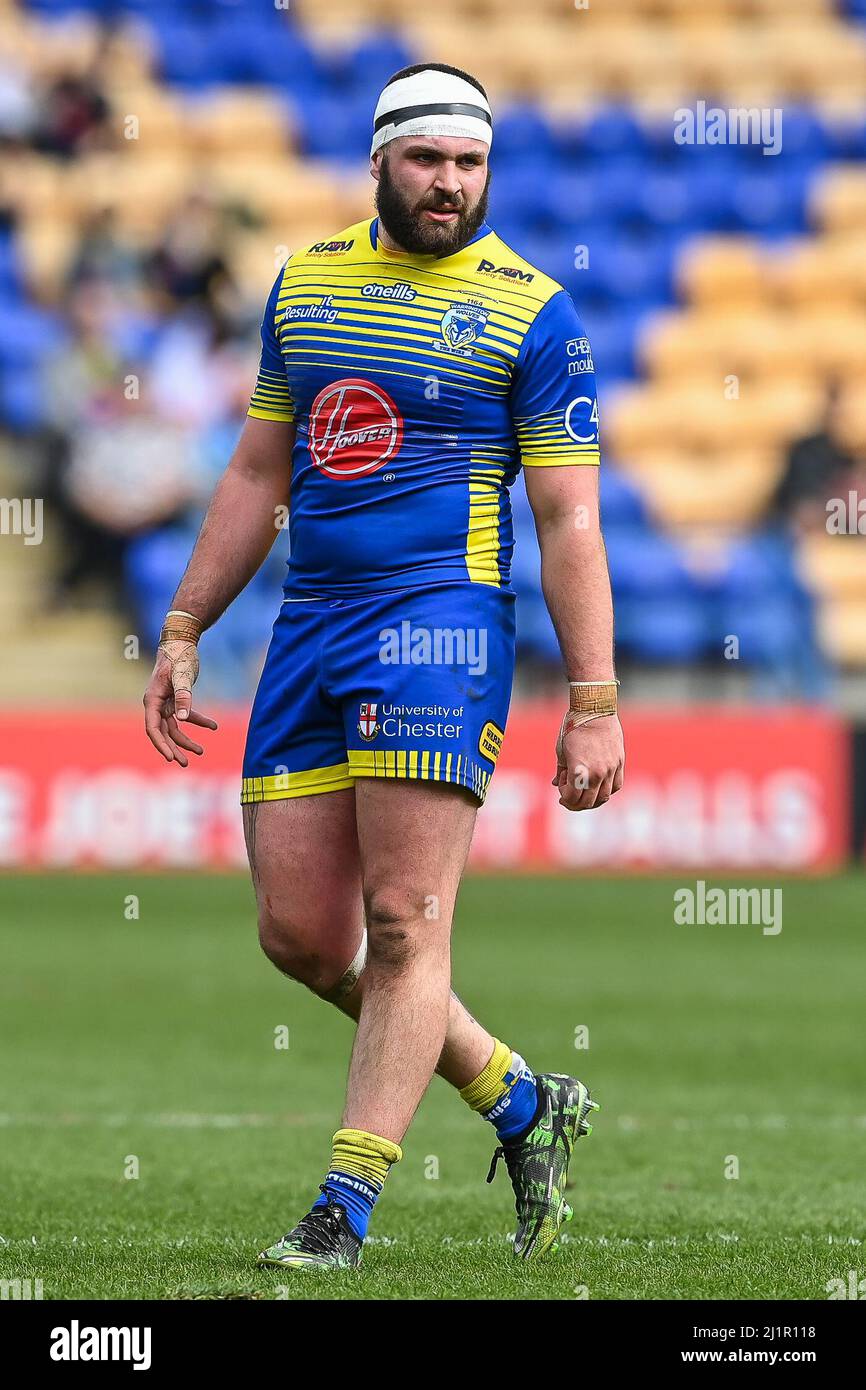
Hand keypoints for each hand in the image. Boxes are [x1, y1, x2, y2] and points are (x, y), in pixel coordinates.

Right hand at [143, 640, 216, 765]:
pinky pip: (185, 716)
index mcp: (152, 700)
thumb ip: (183, 696)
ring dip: (186, 741)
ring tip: (201, 752)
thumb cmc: (179, 657)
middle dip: (173, 749)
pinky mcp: (176, 700)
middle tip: (185, 764)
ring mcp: (165, 703)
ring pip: (173, 728)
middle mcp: (156, 704)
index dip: (161, 745)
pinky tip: (213, 726)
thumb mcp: (183, 676)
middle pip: (162, 733)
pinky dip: (198, 721)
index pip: (153, 728)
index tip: (171, 758)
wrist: (180, 642)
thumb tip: (183, 719)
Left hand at [552, 711, 623, 810]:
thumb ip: (560, 770)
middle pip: (588, 802)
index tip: (561, 782)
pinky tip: (598, 784)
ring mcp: (610, 769)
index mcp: (578, 770)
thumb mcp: (561, 750)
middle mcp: (596, 773)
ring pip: (603, 797)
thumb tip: (556, 784)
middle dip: (575, 802)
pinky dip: (606, 790)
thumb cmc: (573, 728)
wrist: (594, 711)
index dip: (563, 795)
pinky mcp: (619, 763)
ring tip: (584, 792)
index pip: (571, 798)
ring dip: (592, 800)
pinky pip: (616, 786)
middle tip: (569, 795)